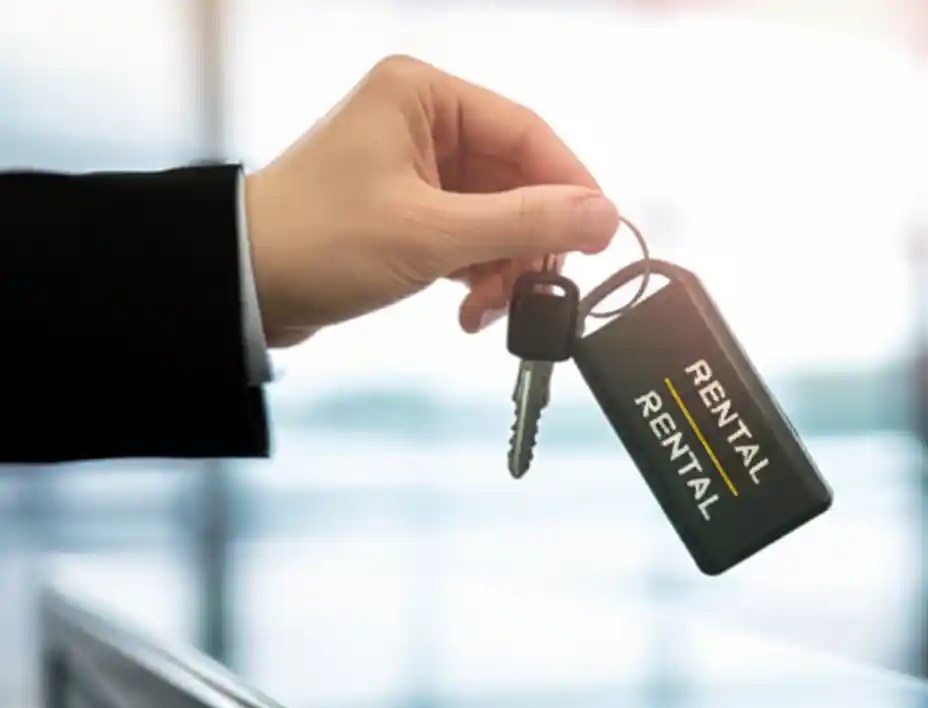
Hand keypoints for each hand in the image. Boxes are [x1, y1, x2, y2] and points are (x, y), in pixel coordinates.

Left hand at [244, 55, 617, 346]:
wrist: (241, 287)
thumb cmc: (316, 241)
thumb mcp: (432, 234)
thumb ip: (525, 223)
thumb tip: (605, 216)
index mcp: (422, 95)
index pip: (527, 132)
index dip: (570, 186)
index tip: (599, 236)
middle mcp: (421, 121)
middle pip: (517, 179)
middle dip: (528, 242)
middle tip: (536, 288)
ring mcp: (415, 167)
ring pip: (498, 215)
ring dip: (504, 267)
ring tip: (489, 308)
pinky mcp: (408, 209)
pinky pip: (471, 236)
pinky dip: (479, 275)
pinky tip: (470, 311)